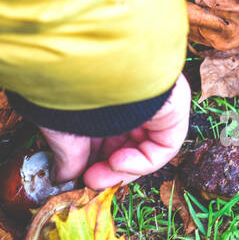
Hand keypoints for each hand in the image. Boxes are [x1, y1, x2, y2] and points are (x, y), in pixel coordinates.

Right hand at [40, 74, 189, 189]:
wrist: (87, 58)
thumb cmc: (69, 86)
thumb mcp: (64, 127)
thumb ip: (69, 155)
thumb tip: (64, 177)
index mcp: (105, 97)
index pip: (105, 135)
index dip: (92, 160)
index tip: (77, 177)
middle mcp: (132, 98)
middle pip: (125, 143)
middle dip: (106, 169)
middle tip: (88, 181)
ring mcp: (154, 103)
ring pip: (144, 147)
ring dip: (122, 169)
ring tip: (97, 176)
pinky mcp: (174, 107)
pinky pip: (164, 144)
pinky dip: (144, 161)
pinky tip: (118, 162)